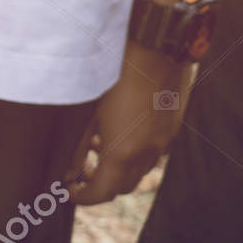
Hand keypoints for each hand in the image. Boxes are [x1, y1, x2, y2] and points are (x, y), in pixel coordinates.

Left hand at [66, 42, 187, 204]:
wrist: (155, 44)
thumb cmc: (112, 75)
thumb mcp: (87, 113)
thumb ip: (79, 147)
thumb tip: (70, 171)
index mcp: (124, 151)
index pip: (104, 192)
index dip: (84, 198)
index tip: (68, 193)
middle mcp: (150, 150)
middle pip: (124, 186)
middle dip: (100, 186)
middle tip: (79, 176)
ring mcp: (165, 138)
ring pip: (141, 169)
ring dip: (118, 169)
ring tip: (95, 151)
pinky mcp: (173, 123)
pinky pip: (153, 150)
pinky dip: (134, 152)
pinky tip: (118, 132)